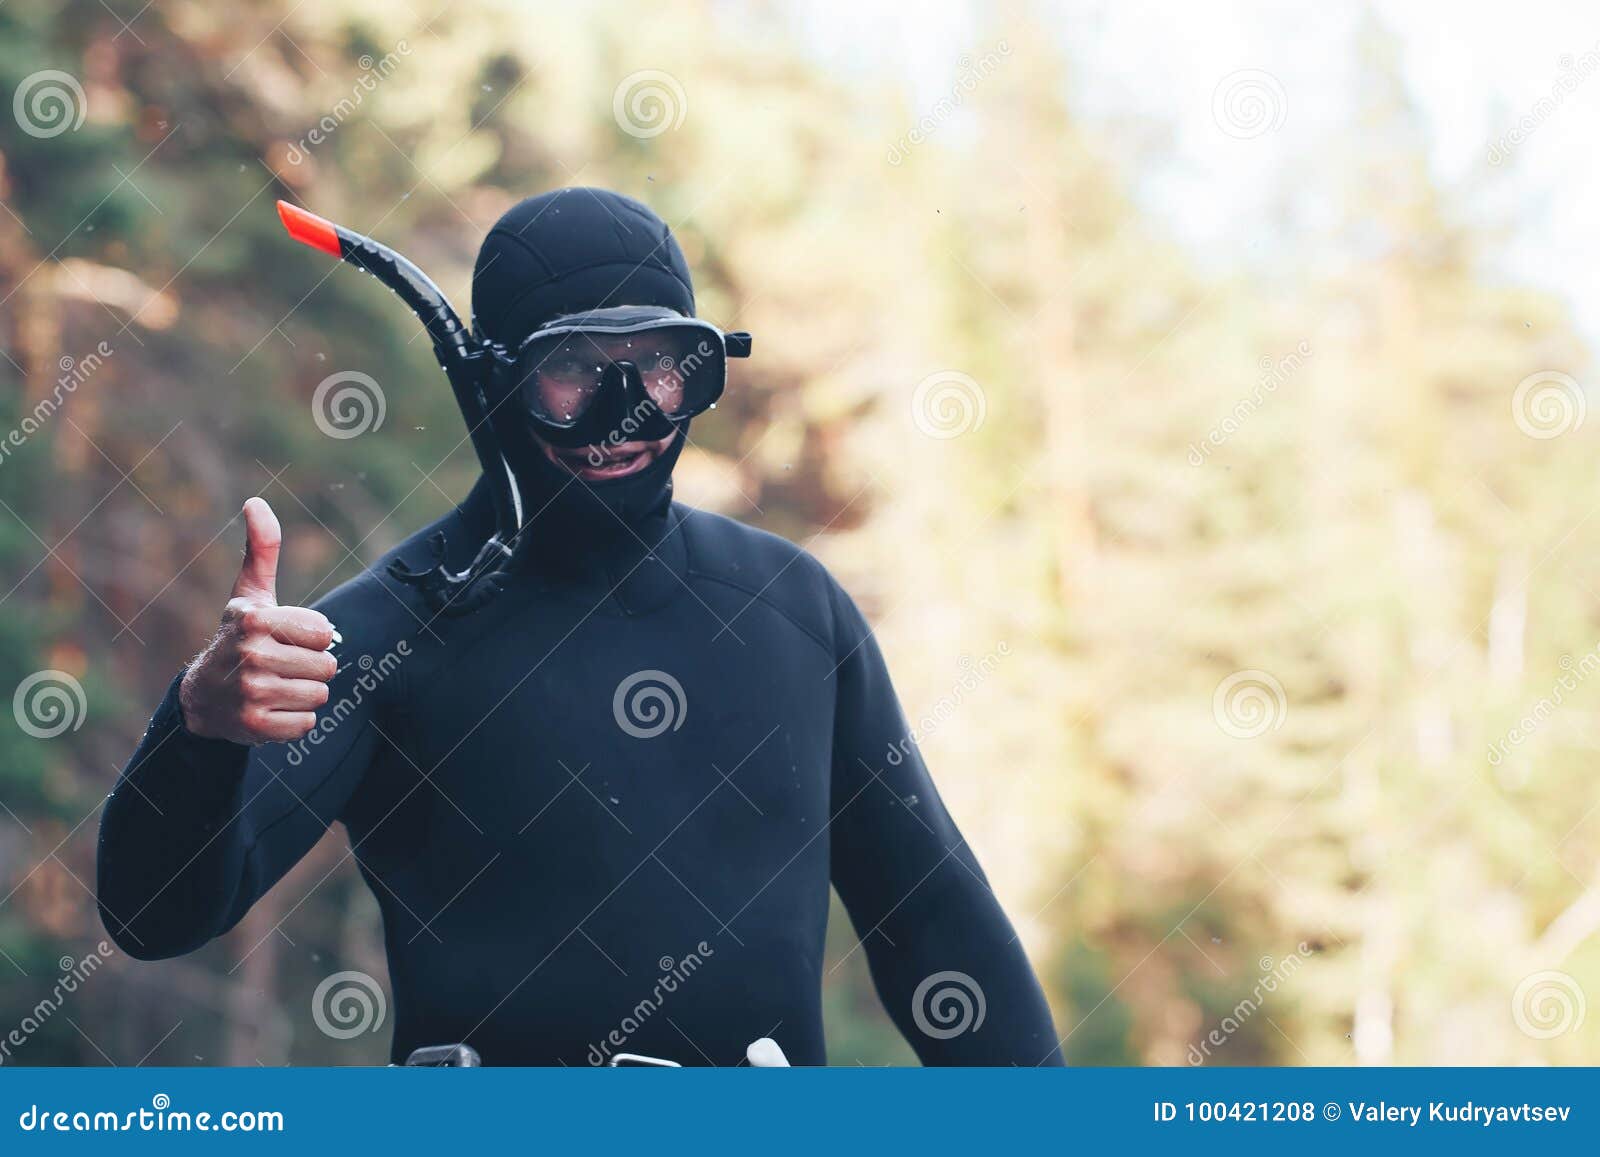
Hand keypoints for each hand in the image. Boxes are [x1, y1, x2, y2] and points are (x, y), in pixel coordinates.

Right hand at [177, 497, 336, 743]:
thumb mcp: (250, 594)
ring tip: (275, 687)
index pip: (325, 633)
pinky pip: (306, 725)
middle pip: (328, 667)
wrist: (202, 697)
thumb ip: (261, 550)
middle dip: (311, 668)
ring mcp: (250, 694)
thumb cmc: (238, 638)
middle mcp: (250, 655)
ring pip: (320, 696)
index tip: (286, 638)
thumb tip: (255, 501)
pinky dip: (294, 721)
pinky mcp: (255, 727)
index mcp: (253, 619)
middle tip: (281, 666)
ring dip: (303, 694)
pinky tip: (270, 710)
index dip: (312, 638)